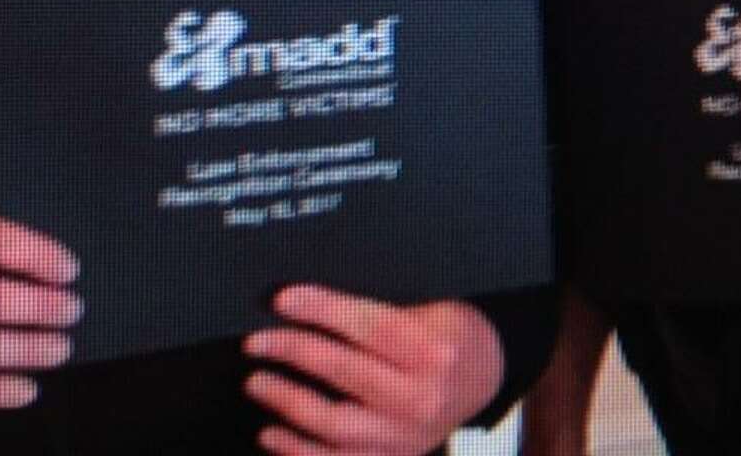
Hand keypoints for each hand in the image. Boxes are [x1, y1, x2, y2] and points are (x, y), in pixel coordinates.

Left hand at [243, 286, 503, 455]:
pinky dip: (299, 451)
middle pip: (344, 372)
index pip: (366, 326)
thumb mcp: (429, 306)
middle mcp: (420, 396)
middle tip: (257, 341)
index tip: (282, 299)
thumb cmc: (449, 332)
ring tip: (257, 382)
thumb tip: (308, 302)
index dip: (321, 310)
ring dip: (288, 402)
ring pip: (335, 425)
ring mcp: (406, 436)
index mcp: (432, 350)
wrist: (483, 377)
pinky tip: (271, 434)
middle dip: (293, 352)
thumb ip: (379, 309)